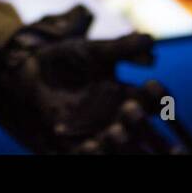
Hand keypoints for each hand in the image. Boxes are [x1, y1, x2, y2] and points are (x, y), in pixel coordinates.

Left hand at [0, 5, 191, 153]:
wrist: (32, 66)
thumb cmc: (67, 56)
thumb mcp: (95, 49)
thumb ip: (123, 47)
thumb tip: (152, 42)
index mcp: (126, 93)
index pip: (149, 98)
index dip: (157, 95)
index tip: (158, 89)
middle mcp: (115, 114)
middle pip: (136, 122)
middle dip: (138, 119)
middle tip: (135, 111)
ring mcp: (96, 127)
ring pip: (114, 139)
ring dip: (117, 138)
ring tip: (116, 132)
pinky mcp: (74, 137)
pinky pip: (85, 149)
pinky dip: (89, 150)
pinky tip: (88, 146)